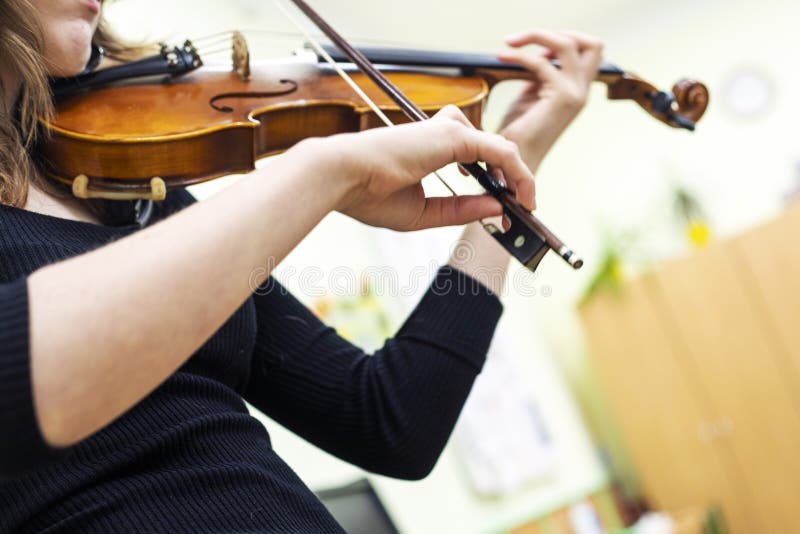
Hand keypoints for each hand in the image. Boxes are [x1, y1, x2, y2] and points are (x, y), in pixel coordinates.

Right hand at [314, 105, 534, 230]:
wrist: (344, 178)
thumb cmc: (370, 195)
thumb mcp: (426, 213)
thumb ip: (461, 209)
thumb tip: (497, 207)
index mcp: (432, 150)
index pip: (476, 161)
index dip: (495, 185)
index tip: (505, 211)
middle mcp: (443, 136)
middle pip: (493, 152)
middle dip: (512, 182)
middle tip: (522, 210)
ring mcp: (450, 132)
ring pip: (501, 149)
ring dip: (519, 176)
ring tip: (526, 203)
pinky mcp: (455, 134)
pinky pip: (501, 151)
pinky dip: (517, 172)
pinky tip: (522, 195)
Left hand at [496, 30, 603, 170]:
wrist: (516, 166)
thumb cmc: (518, 137)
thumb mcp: (528, 98)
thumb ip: (536, 77)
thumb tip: (535, 55)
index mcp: (576, 91)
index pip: (586, 51)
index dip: (558, 42)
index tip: (527, 44)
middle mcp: (581, 91)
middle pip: (591, 43)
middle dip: (557, 33)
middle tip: (524, 39)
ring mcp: (575, 94)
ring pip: (569, 44)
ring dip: (537, 36)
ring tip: (511, 43)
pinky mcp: (562, 98)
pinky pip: (542, 62)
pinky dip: (519, 55)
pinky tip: (503, 57)